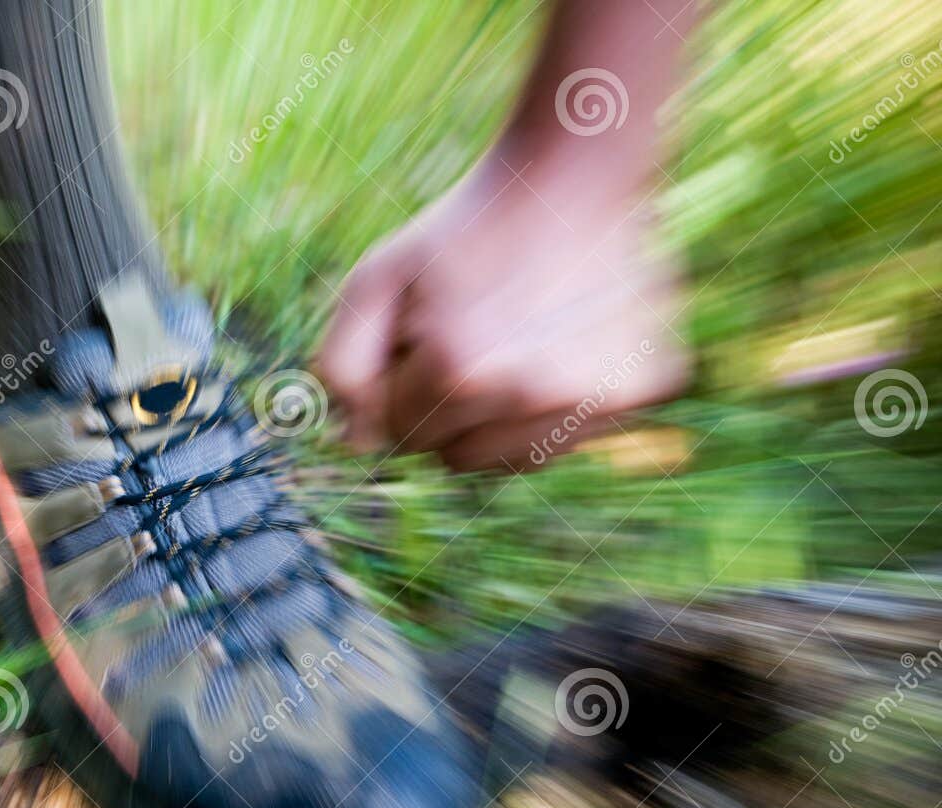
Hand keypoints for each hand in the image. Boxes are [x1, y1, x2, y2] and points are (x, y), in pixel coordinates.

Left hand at [317, 158, 687, 471]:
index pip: (398, 434)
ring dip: (498, 419)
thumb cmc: (466, 231)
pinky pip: (567, 440)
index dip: (400, 386)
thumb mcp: (377, 279)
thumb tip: (355, 445)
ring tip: (512, 344)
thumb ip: (343, 368)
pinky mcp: (637, 394)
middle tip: (470, 337)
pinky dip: (553, 409)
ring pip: (512, 460)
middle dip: (447, 411)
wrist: (575, 175)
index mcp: (459, 369)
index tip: (422, 334)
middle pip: (455, 458)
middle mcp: (530, 395)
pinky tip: (557, 349)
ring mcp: (591, 400)